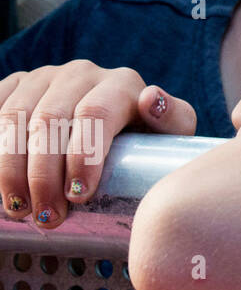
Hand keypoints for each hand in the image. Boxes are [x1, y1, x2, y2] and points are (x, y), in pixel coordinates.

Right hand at [0, 63, 196, 226]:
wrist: (120, 127)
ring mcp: (45, 77)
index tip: (78, 196)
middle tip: (47, 216)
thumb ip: (173, 118)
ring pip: (13, 118)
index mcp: (121, 82)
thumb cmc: (146, 139)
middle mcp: (81, 73)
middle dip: (43, 175)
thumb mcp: (169, 134)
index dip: (82, 156)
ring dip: (11, 168)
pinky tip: (2, 180)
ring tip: (19, 208)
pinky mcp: (17, 84)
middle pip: (49, 120)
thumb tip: (150, 97)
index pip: (94, 113)